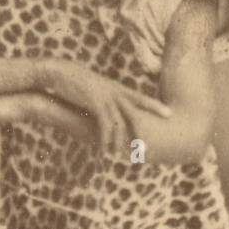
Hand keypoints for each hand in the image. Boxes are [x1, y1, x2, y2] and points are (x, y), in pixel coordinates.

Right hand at [38, 61, 170, 154]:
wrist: (59, 72)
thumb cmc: (74, 82)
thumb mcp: (94, 89)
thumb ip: (104, 99)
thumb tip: (107, 110)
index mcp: (115, 88)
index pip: (139, 96)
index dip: (154, 105)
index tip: (169, 112)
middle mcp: (114, 90)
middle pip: (138, 105)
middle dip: (150, 119)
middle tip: (157, 133)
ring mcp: (105, 96)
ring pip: (121, 121)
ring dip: (121, 141)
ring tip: (121, 156)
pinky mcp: (95, 102)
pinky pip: (105, 124)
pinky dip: (106, 139)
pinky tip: (105, 150)